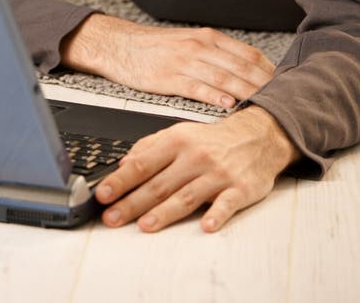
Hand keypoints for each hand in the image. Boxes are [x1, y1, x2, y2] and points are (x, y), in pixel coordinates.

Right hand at [60, 14, 274, 107]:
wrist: (121, 45)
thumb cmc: (156, 48)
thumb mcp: (189, 43)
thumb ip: (216, 54)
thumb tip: (245, 71)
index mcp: (208, 38)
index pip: (247, 54)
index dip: (269, 70)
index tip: (287, 85)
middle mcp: (200, 47)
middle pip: (241, 66)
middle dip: (265, 84)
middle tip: (285, 100)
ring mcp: (185, 62)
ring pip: (224, 77)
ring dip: (247, 91)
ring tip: (266, 105)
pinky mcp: (169, 78)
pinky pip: (197, 87)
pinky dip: (215, 96)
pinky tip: (229, 105)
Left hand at [95, 105, 299, 232]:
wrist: (257, 136)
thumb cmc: (213, 139)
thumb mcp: (179, 133)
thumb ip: (150, 147)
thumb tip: (124, 163)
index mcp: (177, 142)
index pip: (142, 164)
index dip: (120, 180)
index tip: (102, 194)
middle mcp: (195, 157)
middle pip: (159, 184)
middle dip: (132, 203)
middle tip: (112, 218)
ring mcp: (218, 174)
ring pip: (187, 196)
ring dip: (164, 212)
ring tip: (145, 225)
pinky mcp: (240, 189)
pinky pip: (227, 204)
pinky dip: (217, 214)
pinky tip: (206, 226)